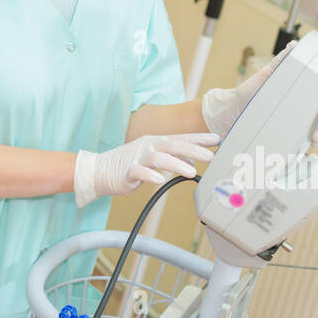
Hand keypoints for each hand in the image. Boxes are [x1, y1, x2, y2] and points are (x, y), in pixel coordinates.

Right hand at [74, 133, 219, 207]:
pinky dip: (150, 175)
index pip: (182, 138)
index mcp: (156, 142)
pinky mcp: (127, 171)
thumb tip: (193, 159)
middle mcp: (149, 146)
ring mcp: (138, 157)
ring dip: (176, 164)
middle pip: (174, 145)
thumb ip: (173, 157)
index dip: (200, 138)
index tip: (218, 139)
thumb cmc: (128, 164)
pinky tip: (159, 179)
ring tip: (190, 172)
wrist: (99, 170)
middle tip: (211, 156)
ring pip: (159, 158)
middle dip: (194, 150)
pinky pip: (140, 172)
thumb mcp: (153, 158)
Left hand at [200, 40, 317, 142]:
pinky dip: (310, 146)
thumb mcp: (264, 77)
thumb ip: (280, 63)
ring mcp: (297, 124)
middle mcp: (303, 107)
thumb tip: (295, 45)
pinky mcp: (289, 138)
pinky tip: (308, 147)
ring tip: (316, 136)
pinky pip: (305, 144)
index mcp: (301, 90)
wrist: (228, 116)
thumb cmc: (247, 95)